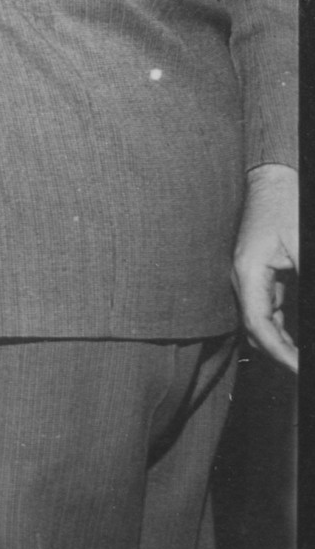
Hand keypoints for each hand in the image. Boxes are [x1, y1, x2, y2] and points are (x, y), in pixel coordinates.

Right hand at [232, 162, 297, 371]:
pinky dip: (282, 329)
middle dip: (281, 355)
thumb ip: (305, 281)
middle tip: (303, 370)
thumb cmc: (285, 203)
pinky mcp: (259, 273)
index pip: (259, 328)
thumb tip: (306, 321)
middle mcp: (242, 278)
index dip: (283, 355)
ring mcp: (249, 277)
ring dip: (282, 344)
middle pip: (256, 332)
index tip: (301, 371)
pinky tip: (295, 338)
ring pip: (261, 324)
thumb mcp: (302, 246)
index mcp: (246, 273)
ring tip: (300, 359)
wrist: (271, 177)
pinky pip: (267, 310)